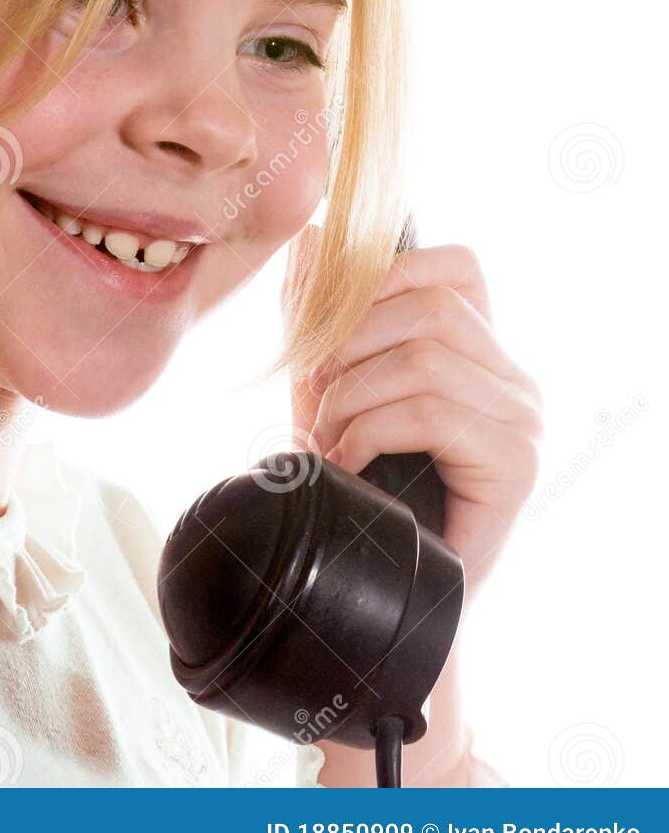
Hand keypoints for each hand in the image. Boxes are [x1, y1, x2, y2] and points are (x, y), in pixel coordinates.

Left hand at [290, 243, 543, 602]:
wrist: (381, 593)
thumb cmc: (359, 488)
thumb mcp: (329, 387)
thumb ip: (322, 317)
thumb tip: (310, 239)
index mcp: (481, 350)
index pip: (458, 267)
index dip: (388, 274)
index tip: (331, 323)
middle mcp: (514, 378)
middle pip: (430, 307)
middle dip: (351, 342)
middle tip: (314, 395)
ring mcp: (522, 421)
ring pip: (426, 358)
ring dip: (352, 397)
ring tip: (328, 440)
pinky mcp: (514, 465)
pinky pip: (432, 413)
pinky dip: (371, 431)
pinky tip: (349, 463)